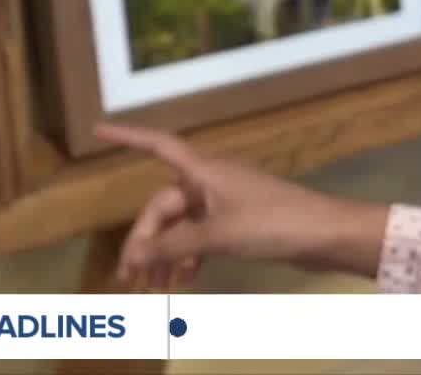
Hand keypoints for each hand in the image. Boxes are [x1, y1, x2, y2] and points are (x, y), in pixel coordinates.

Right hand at [94, 122, 389, 288]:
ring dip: (165, 254)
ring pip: (182, 226)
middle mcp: (210, 181)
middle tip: (130, 278)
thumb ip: (173, 244)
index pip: (158, 145)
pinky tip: (182, 281)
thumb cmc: (271, 222)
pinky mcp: (239, 223)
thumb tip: (135, 254)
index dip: (127, 137)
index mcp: (203, 171)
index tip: (97, 131)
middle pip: (164, 205)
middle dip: (145, 239)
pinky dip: (188, 257)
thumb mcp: (217, 234)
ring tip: (153, 290)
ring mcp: (225, 202)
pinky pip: (201, 237)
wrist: (323, 234)